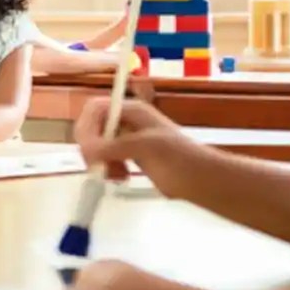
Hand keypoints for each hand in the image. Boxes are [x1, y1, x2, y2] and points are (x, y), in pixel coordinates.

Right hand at [73, 98, 208, 197]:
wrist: (202, 180)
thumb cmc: (180, 159)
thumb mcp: (147, 147)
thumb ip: (115, 146)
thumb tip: (87, 150)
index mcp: (132, 111)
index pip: (96, 109)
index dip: (87, 127)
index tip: (89, 151)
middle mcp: (127, 121)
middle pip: (93, 127)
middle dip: (91, 147)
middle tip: (98, 167)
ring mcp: (128, 139)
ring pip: (98, 145)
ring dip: (98, 161)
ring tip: (115, 175)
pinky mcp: (131, 157)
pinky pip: (107, 158)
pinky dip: (107, 168)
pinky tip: (120, 178)